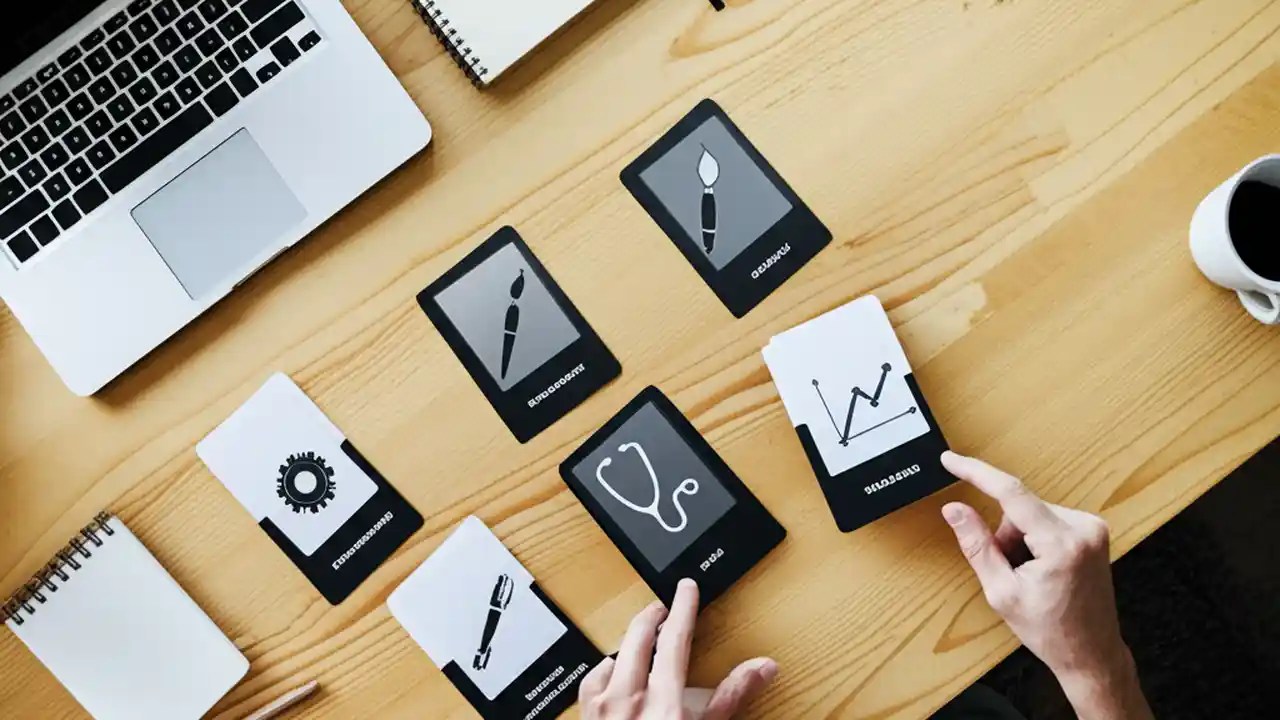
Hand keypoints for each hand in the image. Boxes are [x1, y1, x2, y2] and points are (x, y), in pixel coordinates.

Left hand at [579, 579, 777, 719]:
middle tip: (663, 606)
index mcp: (664, 702)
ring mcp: (602, 711)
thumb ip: (733, 698)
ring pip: (613, 657)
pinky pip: (591, 683)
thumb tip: (763, 667)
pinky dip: (604, 672)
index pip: (675, 638)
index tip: (686, 588)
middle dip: (652, 615)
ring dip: (628, 644)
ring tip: (640, 639)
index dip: (683, 607)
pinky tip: (611, 673)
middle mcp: (628, 700)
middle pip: (639, 637)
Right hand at [940, 452, 1152, 719]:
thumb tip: (954, 509)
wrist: (1091, 651)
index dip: (977, 473)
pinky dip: (1035, 540)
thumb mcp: (1001, 592)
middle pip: (1018, 510)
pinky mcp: (1092, 530)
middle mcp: (1083, 528)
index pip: (1011, 493)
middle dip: (1004, 536)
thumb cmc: (1051, 630)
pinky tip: (1043, 569)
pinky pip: (1047, 520)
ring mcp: (1092, 528)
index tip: (952, 461)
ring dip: (1020, 540)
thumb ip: (976, 544)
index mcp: (1061, 544)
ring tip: (1031, 576)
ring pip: (1031, 514)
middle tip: (1011, 573)